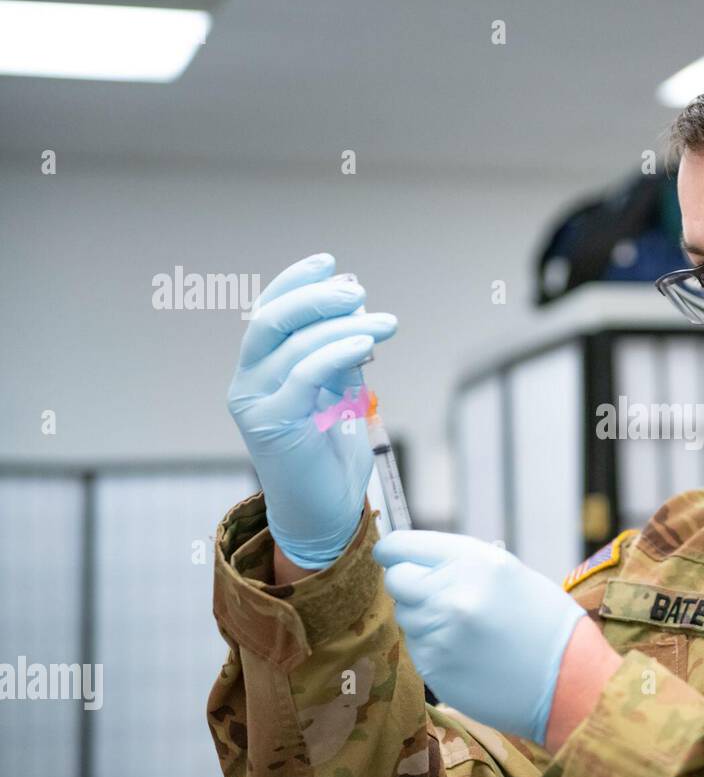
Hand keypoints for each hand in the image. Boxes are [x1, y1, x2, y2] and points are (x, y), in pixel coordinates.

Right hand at [227, 254, 397, 568]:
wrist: (324, 512)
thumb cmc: (331, 456)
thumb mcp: (339, 394)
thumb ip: (339, 357)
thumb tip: (356, 313)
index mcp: (259, 369)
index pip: (267, 311)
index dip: (295, 282)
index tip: (330, 264)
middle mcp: (247, 382)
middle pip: (271, 319)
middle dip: (316, 298)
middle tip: (358, 292)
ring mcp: (254, 403)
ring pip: (294, 345)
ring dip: (343, 326)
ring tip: (383, 323)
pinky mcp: (272, 424)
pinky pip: (305, 376)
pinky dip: (336, 353)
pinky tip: (366, 344)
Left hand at [372, 530, 585, 743]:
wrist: (568, 680)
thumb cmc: (545, 624)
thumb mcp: (509, 573)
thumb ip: (459, 564)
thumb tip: (412, 561)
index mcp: (475, 562)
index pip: (404, 546)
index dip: (393, 550)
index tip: (389, 555)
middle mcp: (451, 594)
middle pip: (397, 581)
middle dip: (410, 586)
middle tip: (437, 596)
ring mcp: (439, 633)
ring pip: (407, 616)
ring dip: (426, 619)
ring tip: (467, 630)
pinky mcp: (433, 667)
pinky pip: (417, 647)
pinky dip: (435, 647)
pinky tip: (468, 654)